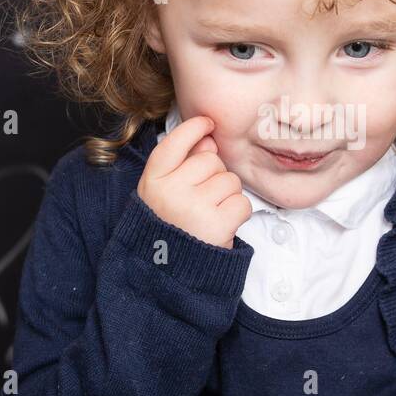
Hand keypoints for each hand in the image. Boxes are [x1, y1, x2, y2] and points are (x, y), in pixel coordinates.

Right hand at [136, 115, 252, 248]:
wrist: (168, 271)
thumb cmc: (170, 226)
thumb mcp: (164, 193)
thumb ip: (183, 164)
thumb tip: (209, 140)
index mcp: (152, 181)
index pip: (174, 143)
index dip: (193, 128)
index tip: (207, 123)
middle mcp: (170, 191)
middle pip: (211, 160)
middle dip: (215, 175)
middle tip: (203, 199)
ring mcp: (193, 207)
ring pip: (230, 180)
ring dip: (228, 196)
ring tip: (211, 214)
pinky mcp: (216, 225)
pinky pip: (242, 203)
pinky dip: (238, 213)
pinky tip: (222, 224)